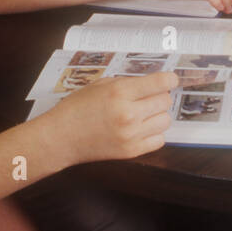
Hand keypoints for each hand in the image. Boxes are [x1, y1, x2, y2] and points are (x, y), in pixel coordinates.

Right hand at [52, 72, 174, 162]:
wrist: (61, 138)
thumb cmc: (77, 108)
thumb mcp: (100, 85)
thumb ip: (127, 83)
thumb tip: (151, 83)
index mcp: (119, 93)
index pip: (160, 83)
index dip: (169, 79)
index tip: (170, 80)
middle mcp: (128, 113)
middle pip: (165, 101)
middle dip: (159, 97)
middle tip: (146, 98)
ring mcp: (131, 134)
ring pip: (165, 120)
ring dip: (157, 115)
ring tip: (143, 114)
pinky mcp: (131, 151)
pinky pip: (160, 140)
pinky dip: (154, 133)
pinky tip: (141, 129)